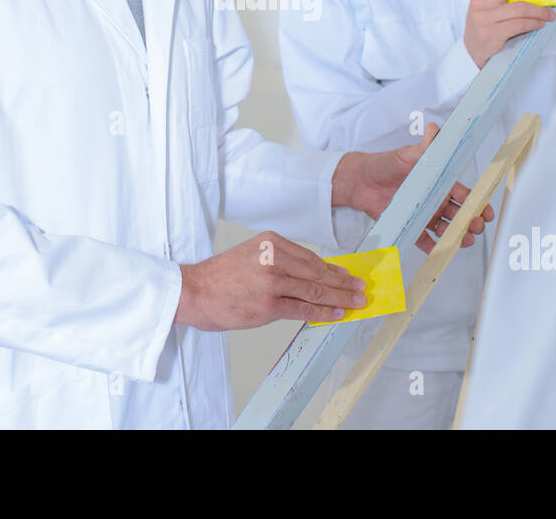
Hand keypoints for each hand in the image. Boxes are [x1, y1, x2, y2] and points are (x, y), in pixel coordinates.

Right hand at [174, 231, 365, 330]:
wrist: (195, 291)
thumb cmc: (221, 276)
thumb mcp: (252, 254)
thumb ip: (280, 261)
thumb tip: (313, 275)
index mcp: (271, 241)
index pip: (311, 257)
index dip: (333, 269)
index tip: (347, 275)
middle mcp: (274, 258)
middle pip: (317, 272)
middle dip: (342, 283)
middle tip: (360, 289)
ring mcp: (272, 281)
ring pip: (314, 290)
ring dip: (339, 298)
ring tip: (355, 302)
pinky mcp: (269, 304)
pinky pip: (303, 308)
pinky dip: (323, 311)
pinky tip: (336, 313)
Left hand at [331, 123, 491, 255]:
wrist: (361, 179)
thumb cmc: (385, 164)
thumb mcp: (407, 154)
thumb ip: (425, 146)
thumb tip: (436, 129)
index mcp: (440, 183)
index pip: (466, 195)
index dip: (478, 203)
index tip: (486, 211)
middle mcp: (435, 201)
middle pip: (460, 215)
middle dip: (471, 222)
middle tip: (475, 226)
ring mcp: (424, 215)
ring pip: (447, 229)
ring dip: (457, 236)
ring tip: (463, 239)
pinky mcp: (410, 226)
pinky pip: (424, 240)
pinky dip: (433, 247)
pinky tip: (440, 250)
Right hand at [465, 0, 555, 67]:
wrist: (471, 50)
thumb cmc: (486, 21)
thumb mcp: (489, 0)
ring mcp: (484, 16)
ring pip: (522, 7)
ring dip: (541, 10)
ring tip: (551, 14)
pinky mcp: (491, 32)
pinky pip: (520, 24)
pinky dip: (535, 23)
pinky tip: (541, 23)